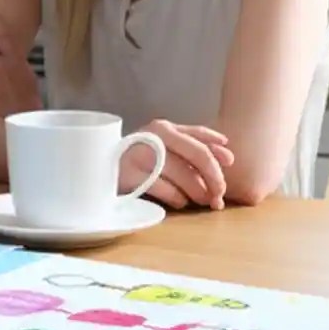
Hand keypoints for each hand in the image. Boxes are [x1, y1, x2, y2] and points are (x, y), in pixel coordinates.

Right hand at [120, 119, 234, 210]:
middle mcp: (153, 137)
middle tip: (219, 195)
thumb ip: (194, 148)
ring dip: (199, 193)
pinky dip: (179, 200)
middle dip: (215, 178)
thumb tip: (228, 156)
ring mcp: (142, 156)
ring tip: (200, 200)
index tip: (230, 164)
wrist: (98, 171)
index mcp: (163, 127)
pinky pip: (170, 192)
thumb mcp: (164, 148)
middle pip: (199, 156)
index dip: (218, 153)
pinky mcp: (133, 177)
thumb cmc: (137, 160)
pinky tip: (177, 201)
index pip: (199, 138)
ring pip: (187, 176)